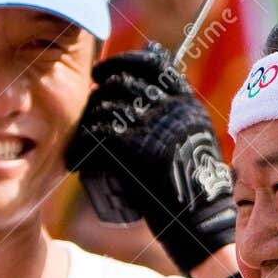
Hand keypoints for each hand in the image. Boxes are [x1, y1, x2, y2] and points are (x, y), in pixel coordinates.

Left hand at [64, 50, 234, 273]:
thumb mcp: (196, 132)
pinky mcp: (135, 149)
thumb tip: (153, 69)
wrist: (200, 216)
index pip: (151, 62)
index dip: (123, 61)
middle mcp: (170, 108)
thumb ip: (178, 104)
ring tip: (85, 129)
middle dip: (100, 89)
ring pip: (106, 106)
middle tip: (90, 100)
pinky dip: (83, 144)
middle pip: (123, 82)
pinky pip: (98, 134)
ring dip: (89, 116)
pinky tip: (77, 154)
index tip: (104, 70)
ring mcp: (153, 127)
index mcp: (185, 101)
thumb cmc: (196, 180)